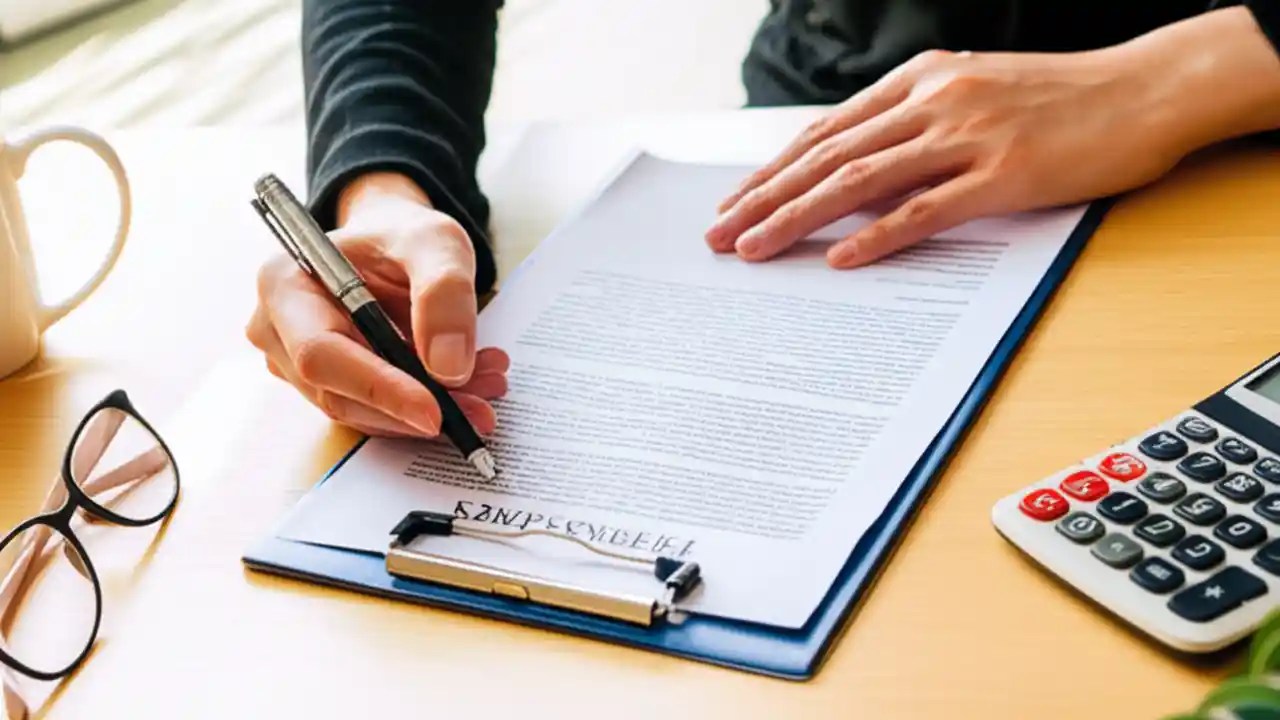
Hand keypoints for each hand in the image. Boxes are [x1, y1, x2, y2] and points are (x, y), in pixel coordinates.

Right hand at [246, 173, 508, 437]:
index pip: (321, 354)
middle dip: (413, 406)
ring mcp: (296, 363)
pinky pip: (375, 412)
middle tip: (482, 405)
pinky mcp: (329, 385)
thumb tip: (448, 368)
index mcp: (285, 284)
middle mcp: (278, 330)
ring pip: (362, 412)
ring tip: (485, 385)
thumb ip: (444, 293)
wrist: (394, 245)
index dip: (378, 388)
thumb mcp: (436, 242)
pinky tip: (468, 390)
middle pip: (339, 394)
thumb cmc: (402, 234)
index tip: (434, 412)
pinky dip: (423, 408)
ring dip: (427, 411)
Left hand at [707, 8, 1279, 267]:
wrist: (1144, 90)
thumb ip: (917, 124)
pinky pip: (926, 209)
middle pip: (828, 155)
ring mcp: (968, 135)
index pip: (828, 131)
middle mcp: (934, 100)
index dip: (774, 170)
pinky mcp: (1005, 173)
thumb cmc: (1061, 99)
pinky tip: (840, 260)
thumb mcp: (975, 92)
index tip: (736, 202)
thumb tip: (860, 174)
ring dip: (799, 217)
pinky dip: (878, 235)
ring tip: (755, 248)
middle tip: (721, 233)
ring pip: (861, 180)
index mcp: (922, 79)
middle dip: (766, 197)